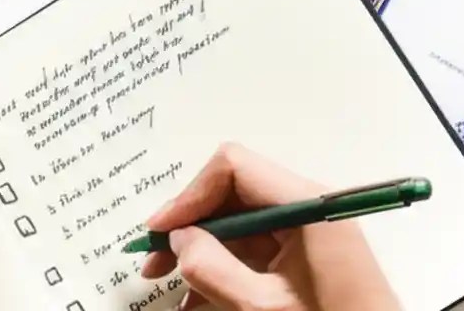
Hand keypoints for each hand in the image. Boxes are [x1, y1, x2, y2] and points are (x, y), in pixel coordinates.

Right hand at [141, 144, 399, 310]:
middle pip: (234, 194)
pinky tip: (200, 298)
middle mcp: (309, 207)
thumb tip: (179, 238)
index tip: (159, 231)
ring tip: (170, 286)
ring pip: (240, 224)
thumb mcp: (264, 307)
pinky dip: (225, 268)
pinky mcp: (310, 255)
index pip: (234, 167)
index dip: (189, 195)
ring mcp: (310, 231)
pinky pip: (256, 249)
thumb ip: (215, 270)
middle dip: (190, 225)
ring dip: (202, 251)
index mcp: (308, 205)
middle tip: (153, 263)